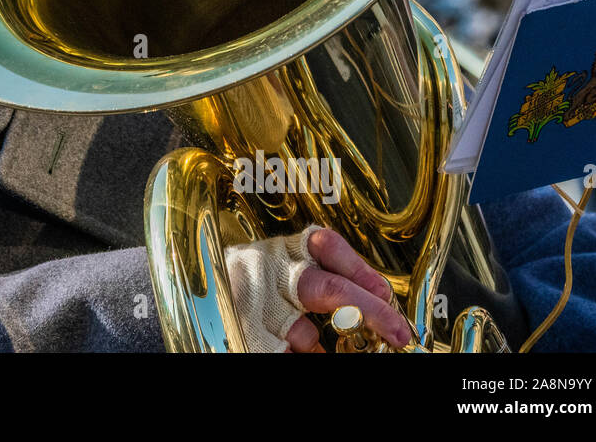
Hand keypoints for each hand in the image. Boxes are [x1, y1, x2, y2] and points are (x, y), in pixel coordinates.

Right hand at [225, 225, 410, 352]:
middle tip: (398, 332)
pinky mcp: (244, 336)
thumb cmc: (248, 282)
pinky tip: (296, 348)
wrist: (198, 287)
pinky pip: (284, 352)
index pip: (324, 244)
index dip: (360, 269)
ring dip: (318, 343)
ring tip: (314, 343)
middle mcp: (264, 272)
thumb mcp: (282, 266)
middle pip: (325, 289)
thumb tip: (377, 295)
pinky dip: (297, 352)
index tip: (385, 293)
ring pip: (304, 332)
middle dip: (369, 312)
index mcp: (278, 249)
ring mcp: (251, 305)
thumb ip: (321, 272)